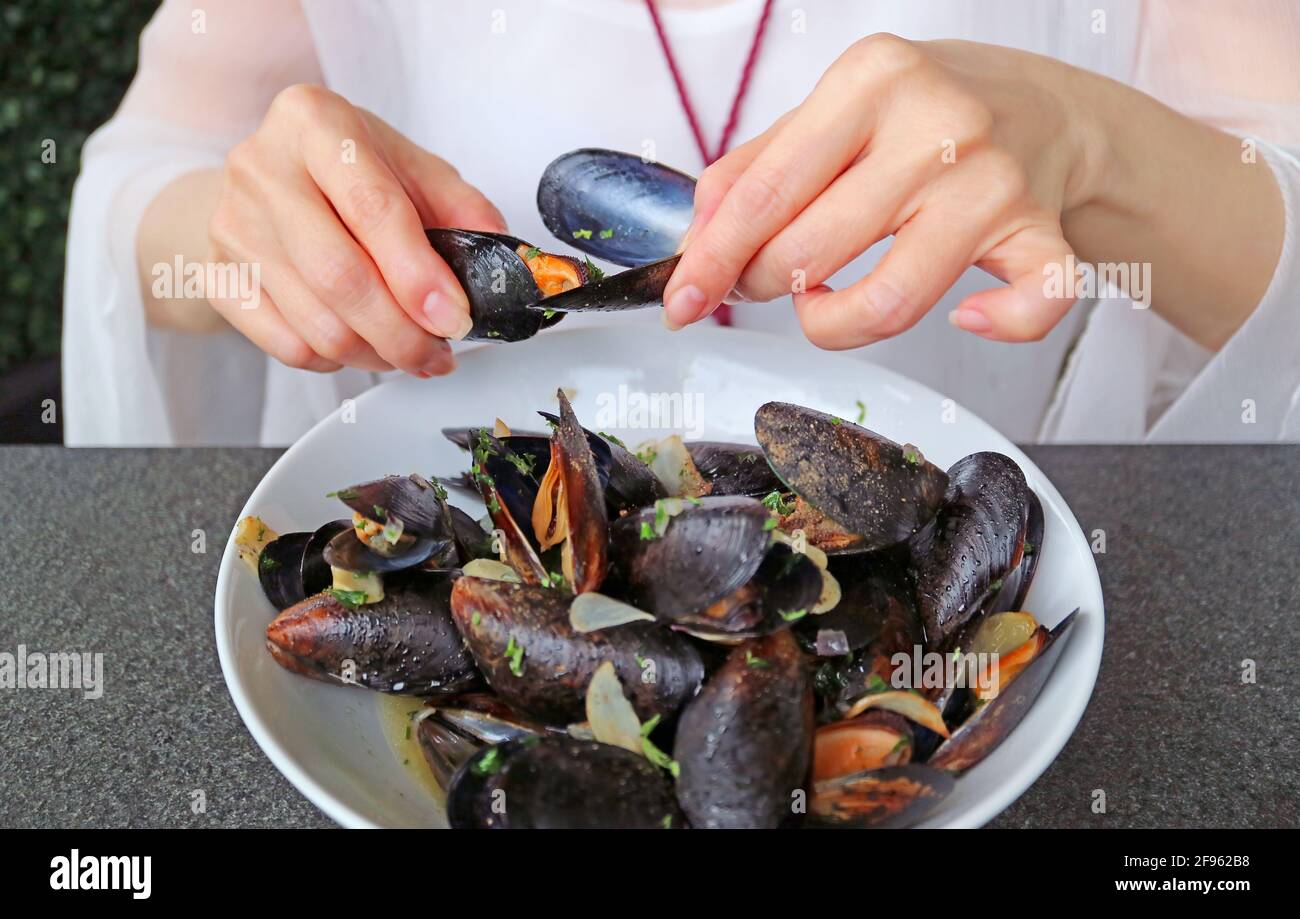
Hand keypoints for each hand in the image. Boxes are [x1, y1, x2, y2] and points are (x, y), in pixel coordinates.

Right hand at [207, 84, 505, 374]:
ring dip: (377, 356)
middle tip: (439, 354)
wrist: (267, 176)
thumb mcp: (408, 166)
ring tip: (411, 353)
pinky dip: (336, 361)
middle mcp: (262, 169)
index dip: (419, 275)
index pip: (373, 209)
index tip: (455, 317)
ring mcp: (232, 225)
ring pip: (315, 324)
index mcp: (315, 123)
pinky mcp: (218, 275)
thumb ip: (460, 207)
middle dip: (403, 333)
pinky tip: (361, 347)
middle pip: (340, 277)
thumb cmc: (346, 170)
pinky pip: (287, 345)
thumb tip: (504, 260)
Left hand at [663, 35, 1106, 345]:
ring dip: (835, 325)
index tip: (683, 302)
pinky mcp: (1043, 231)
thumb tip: (696, 241)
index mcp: (872, 81)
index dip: (712, 260)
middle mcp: (937, 126)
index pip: (765, 192)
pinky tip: (964, 314)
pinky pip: (1030, 307)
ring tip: (827, 303)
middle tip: (769, 279)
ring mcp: (994, 182)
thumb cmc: (925, 115)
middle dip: (767, 284)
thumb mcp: (833, 111)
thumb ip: (755, 169)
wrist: (1048, 107)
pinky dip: (994, 326)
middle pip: (812, 252)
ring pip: (891, 301)